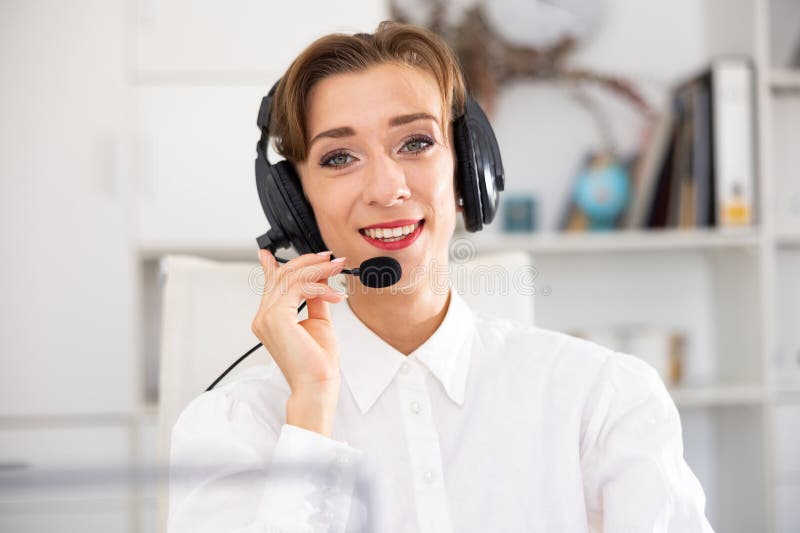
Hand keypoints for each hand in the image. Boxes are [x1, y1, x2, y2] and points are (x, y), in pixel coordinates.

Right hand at [252, 250, 346, 434]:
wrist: (317, 385)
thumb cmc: (317, 362)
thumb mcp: (318, 322)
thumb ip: (315, 300)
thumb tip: (320, 280)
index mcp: (269, 318)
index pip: (272, 282)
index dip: (283, 262)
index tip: (304, 253)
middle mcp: (263, 317)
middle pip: (282, 275)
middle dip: (309, 262)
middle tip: (331, 258)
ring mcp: (266, 318)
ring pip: (289, 278)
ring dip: (317, 269)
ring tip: (337, 268)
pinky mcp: (276, 318)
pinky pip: (297, 288)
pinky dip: (319, 286)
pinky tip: (335, 294)